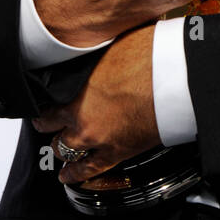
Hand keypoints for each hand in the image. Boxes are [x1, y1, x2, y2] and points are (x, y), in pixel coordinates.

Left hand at [31, 23, 158, 183]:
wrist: (176, 77)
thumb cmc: (149, 55)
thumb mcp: (111, 43)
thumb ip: (95, 53)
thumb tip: (92, 43)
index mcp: (76, 87)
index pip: (46, 99)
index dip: (43, 101)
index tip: (43, 101)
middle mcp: (80, 114)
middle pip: (50, 125)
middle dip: (47, 124)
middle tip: (46, 123)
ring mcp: (97, 136)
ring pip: (64, 149)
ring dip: (60, 148)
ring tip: (58, 149)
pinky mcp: (117, 151)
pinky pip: (89, 169)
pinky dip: (75, 174)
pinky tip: (68, 177)